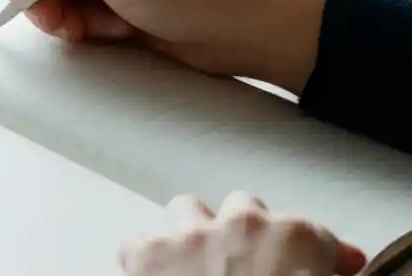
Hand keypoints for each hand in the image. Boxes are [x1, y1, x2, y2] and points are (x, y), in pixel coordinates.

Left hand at [120, 192, 366, 275]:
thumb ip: (329, 269)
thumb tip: (340, 262)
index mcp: (299, 238)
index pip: (307, 231)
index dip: (302, 255)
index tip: (302, 271)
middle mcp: (244, 224)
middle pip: (242, 209)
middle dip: (241, 236)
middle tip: (242, 269)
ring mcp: (193, 235)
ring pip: (186, 209)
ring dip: (191, 234)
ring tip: (196, 268)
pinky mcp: (149, 255)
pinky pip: (137, 242)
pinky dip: (145, 261)